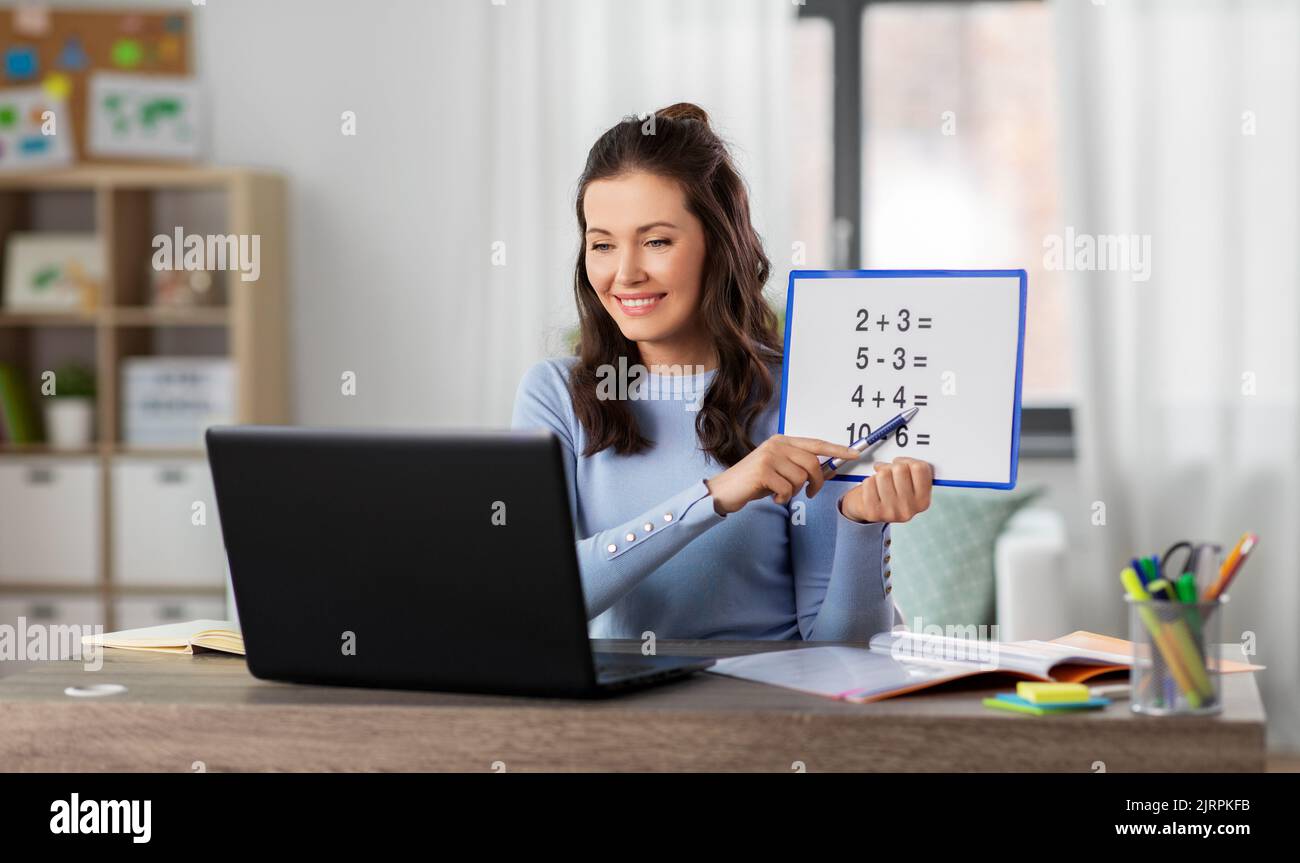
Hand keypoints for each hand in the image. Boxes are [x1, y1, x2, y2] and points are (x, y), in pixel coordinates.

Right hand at [705, 435, 860, 514]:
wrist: (724, 490)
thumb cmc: (754, 482)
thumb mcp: (778, 470)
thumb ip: (799, 467)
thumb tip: (827, 470)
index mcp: (782, 441)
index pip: (816, 444)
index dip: (837, 450)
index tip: (855, 454)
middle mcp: (776, 445)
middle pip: (811, 463)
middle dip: (816, 482)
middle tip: (810, 493)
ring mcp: (769, 456)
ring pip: (800, 478)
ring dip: (794, 492)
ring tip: (780, 493)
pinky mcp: (763, 471)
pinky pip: (787, 489)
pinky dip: (783, 498)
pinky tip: (772, 497)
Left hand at [840, 457, 933, 524]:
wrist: (869, 510)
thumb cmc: (891, 492)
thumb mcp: (908, 484)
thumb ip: (912, 471)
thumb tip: (906, 455)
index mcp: (922, 500)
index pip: (920, 468)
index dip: (907, 460)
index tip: (901, 464)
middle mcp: (909, 509)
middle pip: (900, 469)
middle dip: (891, 466)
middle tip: (886, 471)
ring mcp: (891, 512)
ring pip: (883, 474)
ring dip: (878, 474)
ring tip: (879, 482)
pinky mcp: (873, 512)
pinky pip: (869, 482)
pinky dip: (868, 482)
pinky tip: (871, 489)